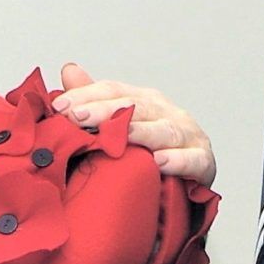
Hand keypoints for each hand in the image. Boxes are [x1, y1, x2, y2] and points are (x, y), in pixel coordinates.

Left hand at [50, 62, 215, 186]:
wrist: (183, 193)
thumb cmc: (148, 158)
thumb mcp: (120, 130)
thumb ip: (96, 103)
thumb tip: (69, 70)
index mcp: (146, 101)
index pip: (114, 91)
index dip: (87, 96)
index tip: (60, 107)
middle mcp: (167, 112)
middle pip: (137, 106)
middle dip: (106, 111)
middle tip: (79, 117)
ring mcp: (188, 136)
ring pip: (165, 130)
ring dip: (143, 132)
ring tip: (122, 134)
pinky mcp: (203, 163)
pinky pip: (192, 160)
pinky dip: (178, 161)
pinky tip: (160, 162)